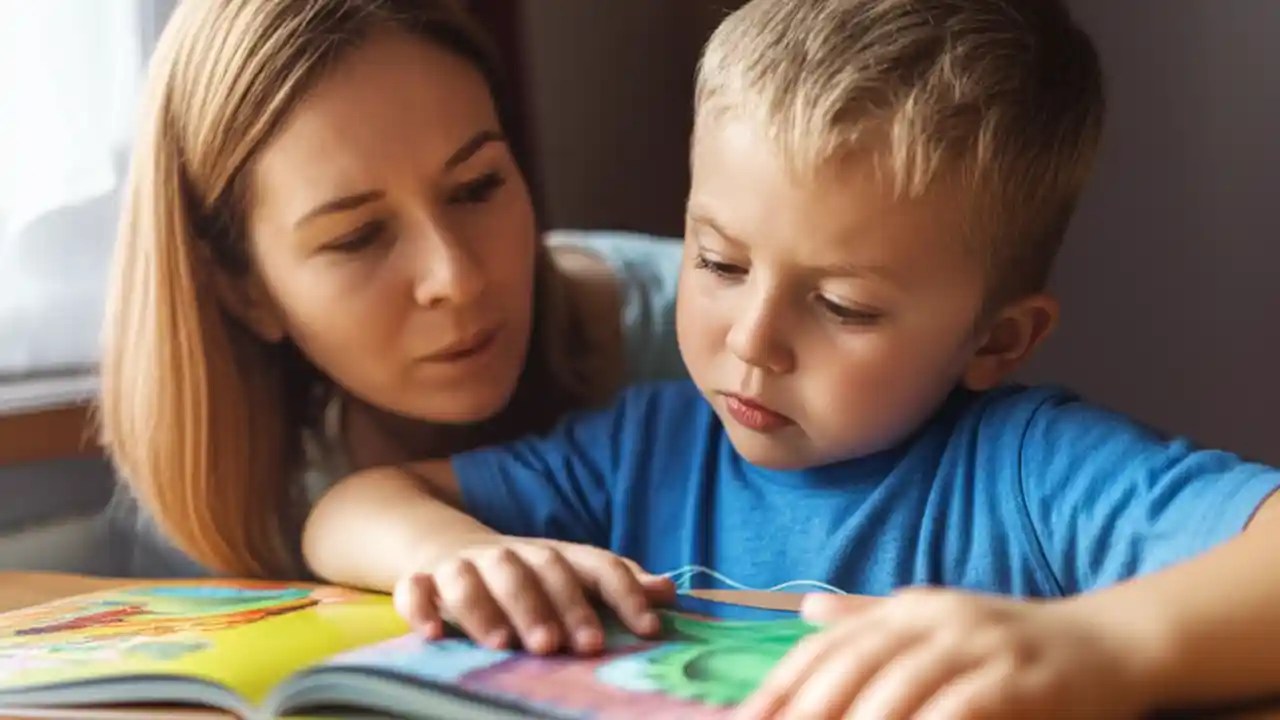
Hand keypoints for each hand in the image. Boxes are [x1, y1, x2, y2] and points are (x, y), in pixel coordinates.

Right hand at [393, 538, 674, 655]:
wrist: (443, 544)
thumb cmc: (524, 574)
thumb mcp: (570, 574)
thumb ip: (614, 584)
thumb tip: (671, 591)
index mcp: (553, 555)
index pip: (595, 564)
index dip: (624, 592)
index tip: (648, 629)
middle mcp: (510, 555)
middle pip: (532, 568)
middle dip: (548, 605)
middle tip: (560, 645)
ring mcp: (464, 565)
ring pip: (472, 575)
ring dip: (486, 607)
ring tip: (501, 644)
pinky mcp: (423, 579)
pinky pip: (415, 588)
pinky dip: (421, 607)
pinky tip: (434, 635)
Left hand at [734, 587, 1151, 719]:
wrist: (1112, 641)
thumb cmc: (1015, 640)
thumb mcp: (938, 622)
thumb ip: (872, 618)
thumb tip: (805, 612)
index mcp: (907, 609)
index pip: (826, 646)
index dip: (780, 685)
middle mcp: (934, 620)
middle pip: (851, 665)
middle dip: (804, 710)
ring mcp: (977, 646)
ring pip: (897, 687)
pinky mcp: (1018, 679)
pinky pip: (958, 707)